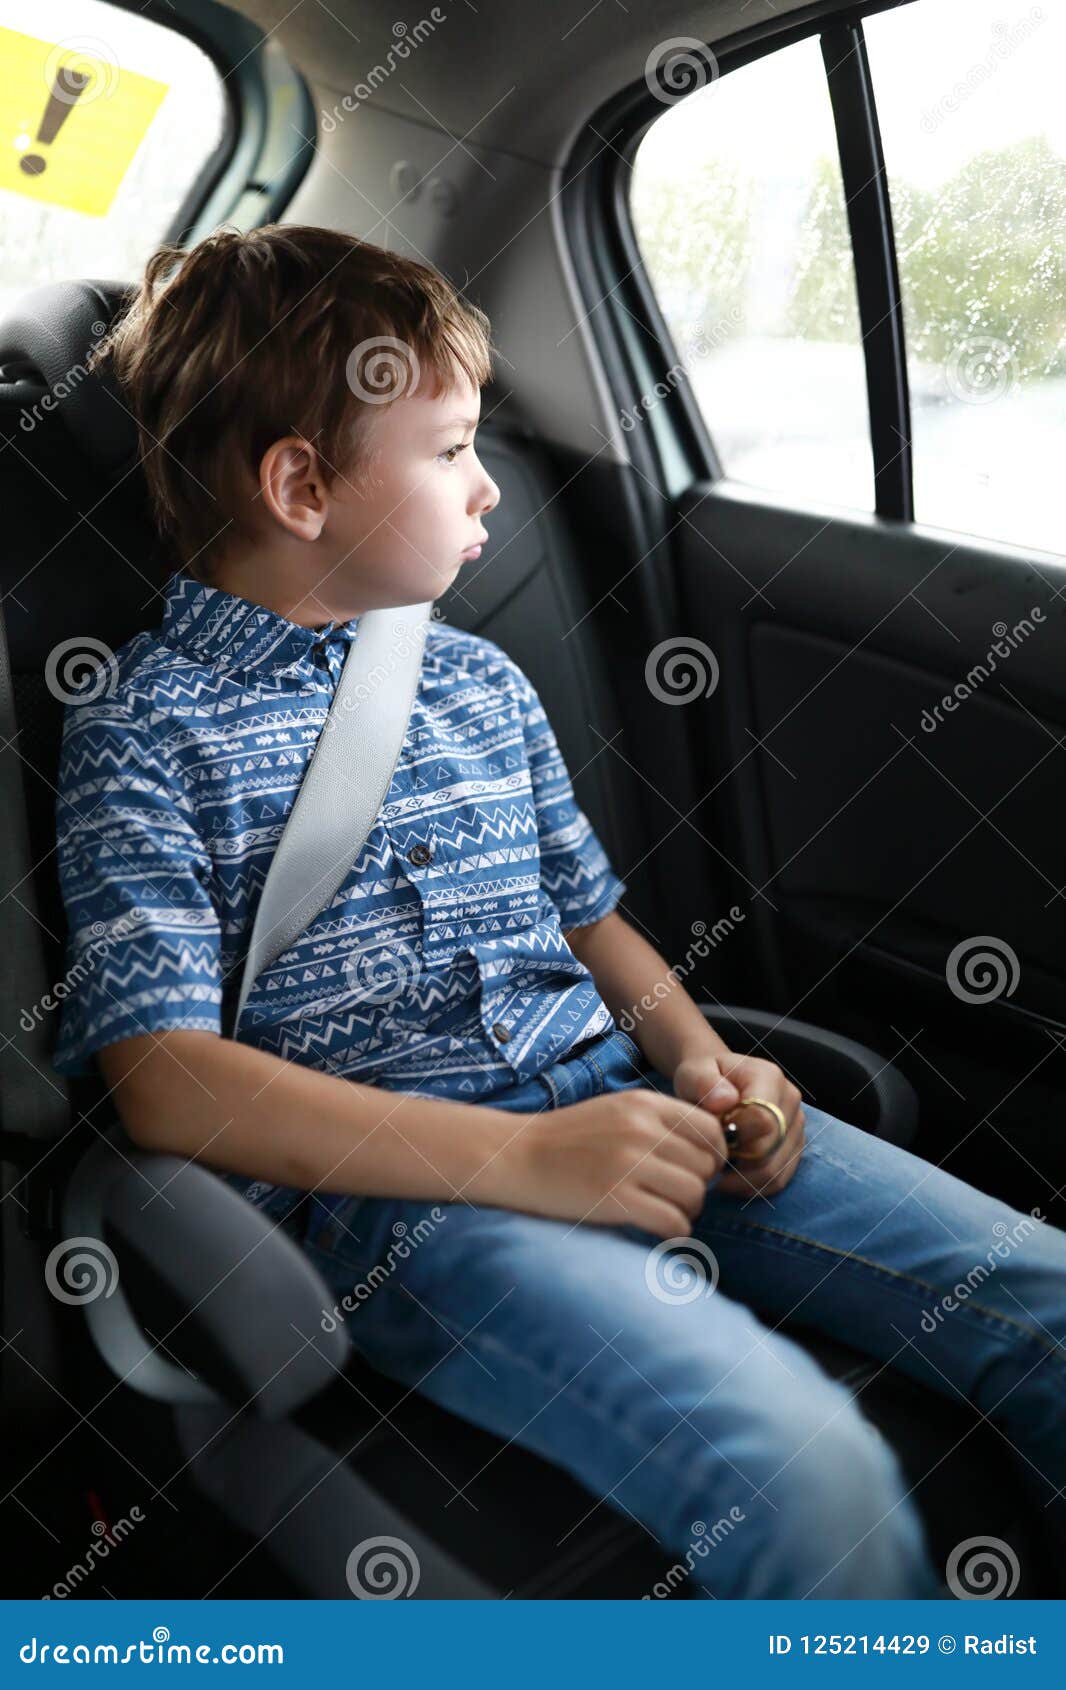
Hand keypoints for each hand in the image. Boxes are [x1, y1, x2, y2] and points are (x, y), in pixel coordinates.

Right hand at [508, 1090, 728, 1239]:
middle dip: (699, 1185)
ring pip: (694, 1195)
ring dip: (687, 1210)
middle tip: (678, 1195)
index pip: (711, 1129)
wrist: (516, 1156)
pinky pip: (673, 1221)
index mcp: (644, 1104)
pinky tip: (658, 1229)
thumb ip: (659, 1121)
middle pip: (706, 1165)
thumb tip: (708, 1147)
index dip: (713, 1154)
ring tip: (667, 1211)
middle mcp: (641, 1130)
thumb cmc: (567, 1138)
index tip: (698, 1169)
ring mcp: (629, 1164)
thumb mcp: (616, 1110)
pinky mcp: (616, 1199)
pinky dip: (674, 1231)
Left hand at [674, 1050, 805, 1198]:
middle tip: (708, 1159)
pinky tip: (728, 1178)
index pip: (763, 1120)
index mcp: (769, 1076)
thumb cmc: (701, 1079)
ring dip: (741, 1180)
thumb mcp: (693, 1072)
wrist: (715, 1083)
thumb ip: (703, 1082)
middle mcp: (790, 1099)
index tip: (710, 1139)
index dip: (734, 1139)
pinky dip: (752, 1186)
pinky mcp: (794, 1147)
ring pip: (775, 1171)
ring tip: (715, 1169)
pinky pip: (778, 1180)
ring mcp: (796, 1124)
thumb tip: (725, 1101)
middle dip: (735, 1163)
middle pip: (770, 1150)